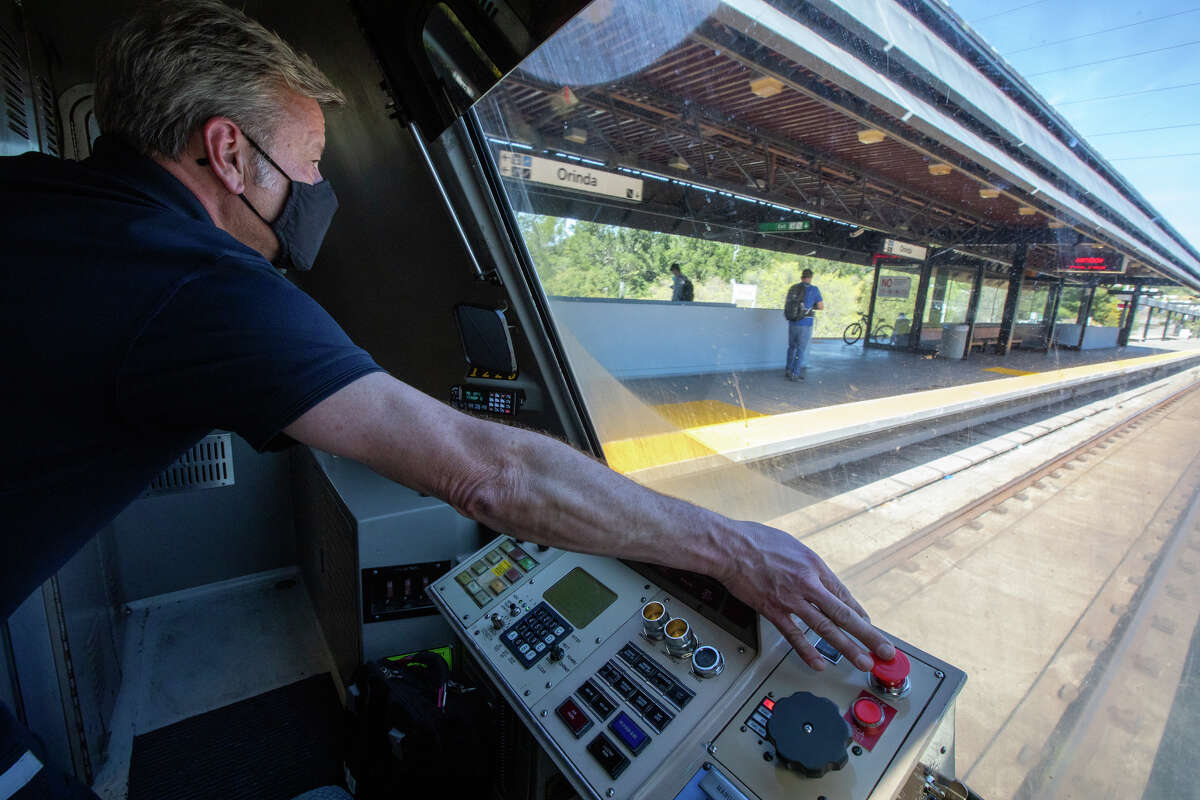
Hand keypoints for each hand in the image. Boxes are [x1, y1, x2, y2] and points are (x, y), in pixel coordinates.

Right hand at [718, 522, 894, 671]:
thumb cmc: (755, 540)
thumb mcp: (792, 545)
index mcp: (814, 565)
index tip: (868, 625)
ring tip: (862, 662)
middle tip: (884, 650)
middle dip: (868, 635)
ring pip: (825, 628)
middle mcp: (808, 584)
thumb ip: (806, 564)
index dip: (858, 613)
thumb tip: (814, 577)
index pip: (843, 594)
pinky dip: (807, 651)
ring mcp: (791, 600)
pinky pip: (794, 635)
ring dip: (847, 648)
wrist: (729, 546)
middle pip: (844, 614)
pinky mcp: (773, 610)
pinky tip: (818, 664)